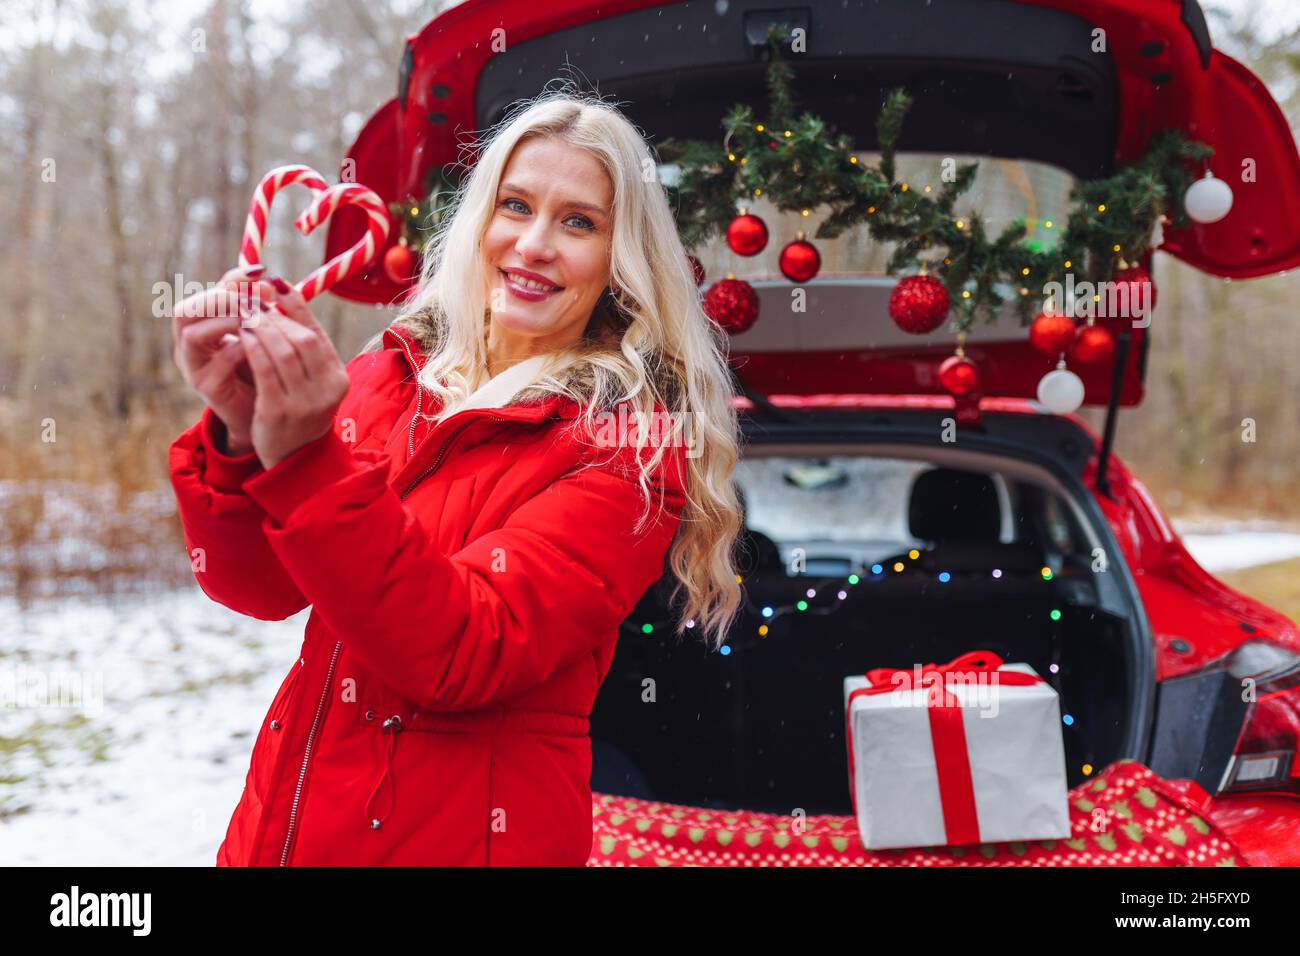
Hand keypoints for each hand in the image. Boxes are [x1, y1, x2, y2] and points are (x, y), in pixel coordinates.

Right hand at [171, 264, 266, 452]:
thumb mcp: (260, 333)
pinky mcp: (208, 388)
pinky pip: (215, 364)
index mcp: (201, 326)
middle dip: (220, 299)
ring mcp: (194, 367)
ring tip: (254, 319)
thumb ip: (260, 307)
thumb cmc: (260, 367)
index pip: (203, 293)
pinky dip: (237, 350)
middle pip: (184, 310)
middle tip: (253, 300)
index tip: (261, 274)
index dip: (231, 280)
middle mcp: (190, 345)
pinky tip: (257, 347)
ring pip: (192, 336)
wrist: (263, 411)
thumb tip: (272, 279)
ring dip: (225, 322)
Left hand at [239, 282, 350, 469]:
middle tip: (253, 301)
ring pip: (282, 352)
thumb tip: (281, 289)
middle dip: (274, 317)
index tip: (276, 283)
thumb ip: (301, 341)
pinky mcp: (280, 411)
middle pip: (301, 340)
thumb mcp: (310, 376)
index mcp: (338, 377)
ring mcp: (305, 402)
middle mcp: (328, 389)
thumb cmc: (299, 407)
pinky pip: (264, 371)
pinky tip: (240, 337)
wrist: (295, 456)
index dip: (295, 306)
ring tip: (245, 316)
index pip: (316, 333)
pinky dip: (252, 349)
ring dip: (260, 329)